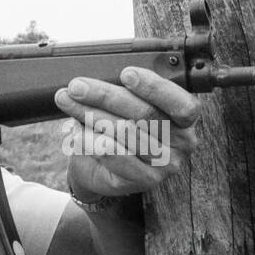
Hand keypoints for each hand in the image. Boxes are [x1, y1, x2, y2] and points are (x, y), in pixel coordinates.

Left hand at [55, 66, 199, 200]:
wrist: (101, 169)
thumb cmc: (119, 128)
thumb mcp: (127, 106)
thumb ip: (125, 92)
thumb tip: (98, 79)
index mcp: (186, 118)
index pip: (182, 104)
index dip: (154, 87)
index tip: (126, 74)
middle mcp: (183, 142)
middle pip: (146, 114)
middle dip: (106, 95)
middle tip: (77, 86)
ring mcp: (166, 164)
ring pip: (126, 132)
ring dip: (91, 114)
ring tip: (68, 102)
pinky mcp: (146, 180)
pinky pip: (115, 156)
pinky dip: (92, 140)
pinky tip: (77, 131)